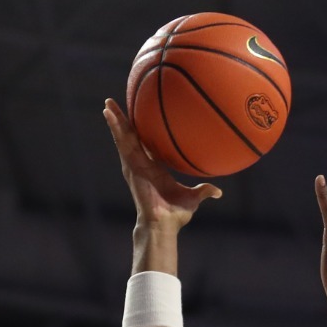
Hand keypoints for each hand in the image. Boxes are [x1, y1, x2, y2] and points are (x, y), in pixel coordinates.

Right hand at [107, 99, 220, 230]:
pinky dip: (115, 129)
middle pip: (130, 137)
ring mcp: (133, 164)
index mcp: (153, 168)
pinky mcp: (130, 166)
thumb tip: (218, 191)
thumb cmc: (176, 213)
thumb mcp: (193, 198)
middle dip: (122, 120)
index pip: (145, 144)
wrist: (163, 223)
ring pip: (123, 137)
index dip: (141, 132)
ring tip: (108, 103)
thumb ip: (203, 191)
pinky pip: (122, 144)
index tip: (138, 117)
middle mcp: (140, 164)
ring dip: (115, 120)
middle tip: (115, 103)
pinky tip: (109, 116)